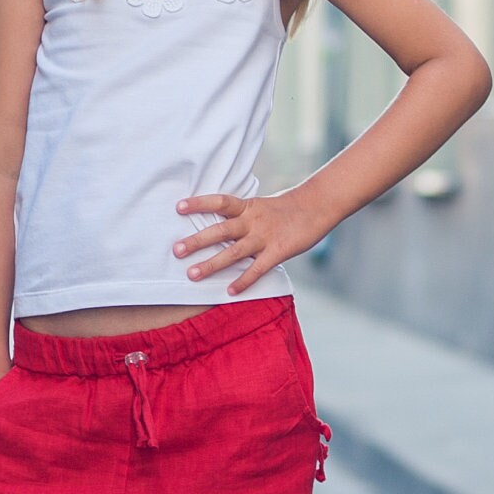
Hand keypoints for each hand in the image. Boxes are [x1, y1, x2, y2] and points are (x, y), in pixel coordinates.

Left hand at [174, 187, 331, 293]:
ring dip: (212, 264)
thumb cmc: (286, 209)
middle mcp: (253, 221)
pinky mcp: (278, 252)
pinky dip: (244, 281)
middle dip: (197, 240)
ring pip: (234, 251)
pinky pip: (257, 269)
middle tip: (176, 250)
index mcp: (248, 207)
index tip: (178, 207)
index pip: (220, 202)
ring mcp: (264, 237)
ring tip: (192, 274)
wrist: (317, 207)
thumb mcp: (260, 206)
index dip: (200, 203)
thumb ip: (241, 216)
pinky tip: (229, 292)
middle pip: (221, 230)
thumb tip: (217, 226)